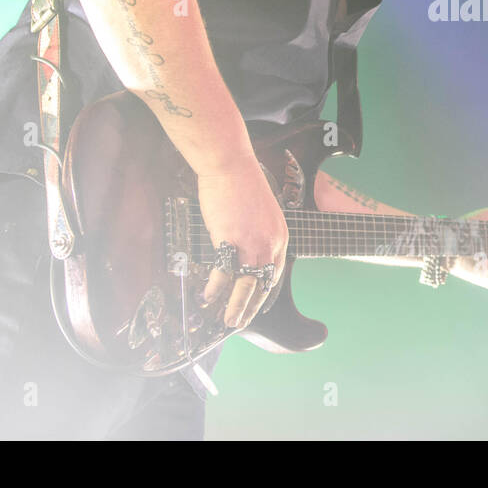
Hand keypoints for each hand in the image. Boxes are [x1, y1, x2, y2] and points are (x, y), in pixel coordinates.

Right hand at [194, 157, 288, 328]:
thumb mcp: (260, 213)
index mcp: (280, 236)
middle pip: (263, 285)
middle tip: (240, 322)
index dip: (266, 293)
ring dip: (236, 307)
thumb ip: (257, 235)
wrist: (231, 165)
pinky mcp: (232, 241)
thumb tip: (243, 252)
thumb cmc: (241, 184)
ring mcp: (252, 244)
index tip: (259, 306)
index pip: (275, 274)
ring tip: (228, 321)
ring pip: (246, 286)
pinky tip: (208, 297)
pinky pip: (224, 274)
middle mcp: (270, 243)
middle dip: (251, 307)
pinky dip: (215, 289)